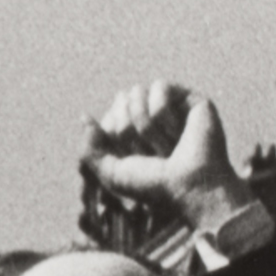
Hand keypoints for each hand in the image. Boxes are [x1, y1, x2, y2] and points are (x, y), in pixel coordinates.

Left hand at [81, 82, 251, 235]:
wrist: (191, 188)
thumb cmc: (155, 186)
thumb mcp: (113, 174)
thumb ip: (91, 149)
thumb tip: (84, 117)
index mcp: (135, 133)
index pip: (109, 114)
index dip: (113, 134)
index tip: (132, 158)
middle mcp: (153, 117)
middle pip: (121, 101)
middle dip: (128, 130)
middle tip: (151, 154)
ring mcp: (173, 108)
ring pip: (137, 92)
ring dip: (146, 125)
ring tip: (167, 145)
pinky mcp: (192, 100)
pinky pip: (160, 88)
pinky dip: (163, 114)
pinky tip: (180, 131)